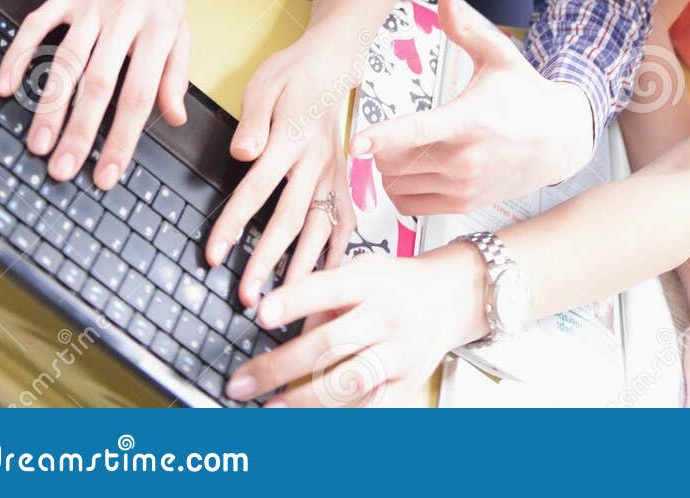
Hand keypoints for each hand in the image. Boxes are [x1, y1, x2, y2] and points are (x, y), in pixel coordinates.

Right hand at [0, 0, 188, 188]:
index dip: (123, 137)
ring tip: (38, 143)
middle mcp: (123, 17)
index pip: (139, 93)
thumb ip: (176, 75)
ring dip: (49, 104)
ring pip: (66, 59)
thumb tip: (175, 118)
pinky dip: (18, 56)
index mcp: (157, 30)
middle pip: (99, 81)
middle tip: (64, 168)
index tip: (109, 173)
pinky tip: (5, 87)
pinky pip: (35, 26)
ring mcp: (90, 4)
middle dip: (80, 130)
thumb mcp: (182, 30)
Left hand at [206, 31, 355, 307]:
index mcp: (291, 138)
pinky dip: (338, 253)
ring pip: (320, 227)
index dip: (233, 225)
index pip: (256, 189)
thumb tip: (242, 154)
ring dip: (302, 268)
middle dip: (267, 261)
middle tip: (247, 297)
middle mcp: (316, 160)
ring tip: (286, 304)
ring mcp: (334, 171)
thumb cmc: (293, 72)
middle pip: (289, 218)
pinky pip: (344, 221)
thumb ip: (253, 122)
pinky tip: (328, 281)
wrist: (334, 60)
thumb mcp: (264, 85)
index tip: (214, 255)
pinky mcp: (344, 177)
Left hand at [225, 245, 487, 406]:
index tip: (260, 314)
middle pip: (329, 344)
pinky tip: (308, 421)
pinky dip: (337, 416)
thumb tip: (281, 327)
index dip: (293, 301)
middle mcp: (386, 315)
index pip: (327, 288)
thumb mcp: (362, 269)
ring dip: (302, 398)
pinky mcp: (407, 383)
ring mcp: (399, 352)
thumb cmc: (393, 283)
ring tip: (269, 407)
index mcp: (371, 279)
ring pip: (347, 381)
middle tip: (242, 382)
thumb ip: (325, 295)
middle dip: (279, 366)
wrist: (447, 298)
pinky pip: (369, 407)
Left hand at [351, 0, 594, 211]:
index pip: (417, 130)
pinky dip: (398, 190)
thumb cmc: (525, 93)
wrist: (559, 140)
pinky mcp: (463, 204)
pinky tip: (410, 168)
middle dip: (379, 144)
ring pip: (396, 185)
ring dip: (386, 167)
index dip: (382, 136)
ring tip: (401, 146)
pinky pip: (409, 206)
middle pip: (393, 161)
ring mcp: (463, 187)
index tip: (355, 143)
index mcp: (469, 119)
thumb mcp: (498, 54)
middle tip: (389, 128)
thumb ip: (464, 27)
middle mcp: (464, 159)